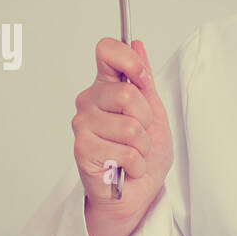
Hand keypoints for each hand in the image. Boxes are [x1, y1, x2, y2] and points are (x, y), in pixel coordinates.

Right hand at [73, 38, 173, 234]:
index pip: (107, 51)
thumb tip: (137, 44)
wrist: (139, 191)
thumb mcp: (154, 112)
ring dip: (143, 148)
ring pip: (130, 128)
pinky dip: (136, 165)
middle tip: (141, 135)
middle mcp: (90, 101)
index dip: (130, 62)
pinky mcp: (83, 150)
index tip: (144, 81)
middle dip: (146, 121)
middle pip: (127, 94)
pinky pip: (125, 152)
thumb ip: (144, 80)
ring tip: (134, 154)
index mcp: (106, 86)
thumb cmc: (144, 153)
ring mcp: (83, 125)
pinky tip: (127, 168)